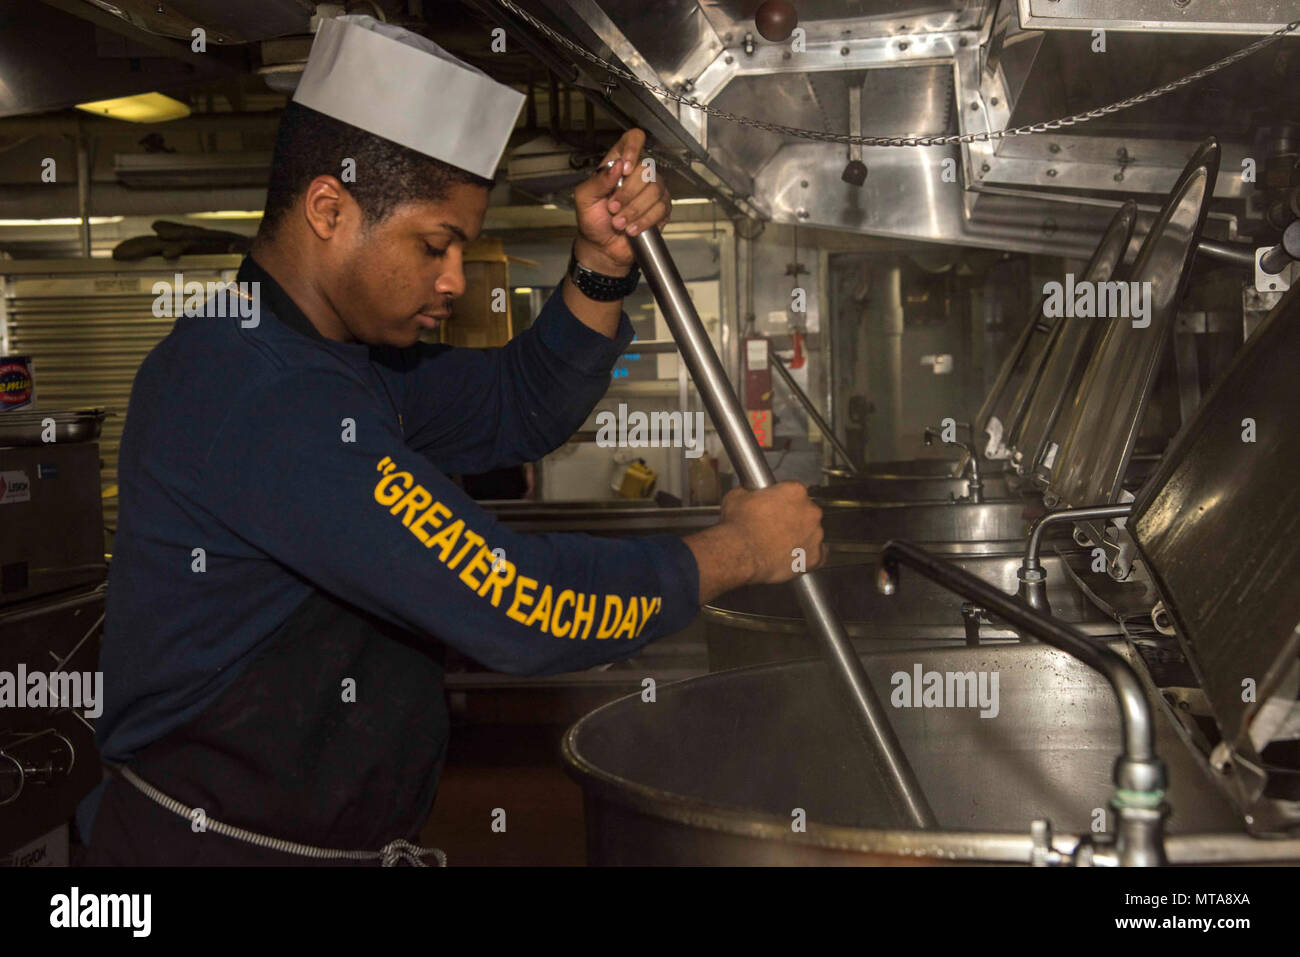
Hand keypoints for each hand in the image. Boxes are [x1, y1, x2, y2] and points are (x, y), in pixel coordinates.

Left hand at [572, 128, 671, 273]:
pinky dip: (644, 220)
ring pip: (655, 190)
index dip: (633, 148)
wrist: (602, 247)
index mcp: (618, 165)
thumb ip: (598, 181)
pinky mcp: (661, 209)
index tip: (625, 169)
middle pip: (645, 169)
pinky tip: (632, 229)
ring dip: (634, 210)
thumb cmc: (592, 220)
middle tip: (612, 208)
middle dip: (627, 193)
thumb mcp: (585, 198)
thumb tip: (617, 165)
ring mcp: (652, 191)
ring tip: (619, 223)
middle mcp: (637, 174)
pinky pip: (660, 208)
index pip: (633, 140)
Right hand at [684, 482, 827, 603]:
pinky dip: (811, 556)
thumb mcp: (736, 497)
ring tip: (782, 544)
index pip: (795, 492)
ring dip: (802, 536)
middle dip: (794, 518)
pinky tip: (799, 556)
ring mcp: (815, 534)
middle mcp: (810, 511)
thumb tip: (745, 494)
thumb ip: (748, 493)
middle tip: (777, 526)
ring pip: (813, 533)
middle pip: (807, 512)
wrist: (739, 553)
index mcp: (794, 491)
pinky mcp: (814, 556)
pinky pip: (820, 555)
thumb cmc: (739, 526)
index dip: (784, 500)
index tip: (776, 507)